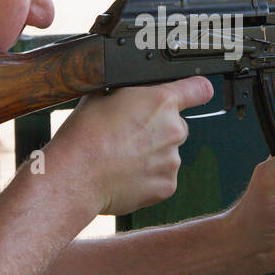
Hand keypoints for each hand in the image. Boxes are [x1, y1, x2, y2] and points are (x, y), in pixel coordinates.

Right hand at [47, 76, 213, 215]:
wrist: (76, 175)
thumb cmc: (84, 135)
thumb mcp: (103, 95)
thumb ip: (129, 93)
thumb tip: (132, 92)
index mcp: (161, 101)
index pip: (198, 89)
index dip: (194, 91)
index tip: (193, 94)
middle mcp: (174, 129)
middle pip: (176, 125)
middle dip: (159, 130)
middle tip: (129, 136)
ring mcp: (172, 160)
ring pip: (168, 153)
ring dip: (152, 155)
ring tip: (121, 158)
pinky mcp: (167, 186)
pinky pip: (162, 177)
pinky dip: (148, 177)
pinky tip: (125, 174)